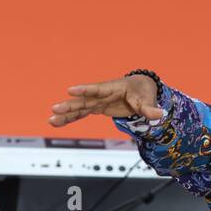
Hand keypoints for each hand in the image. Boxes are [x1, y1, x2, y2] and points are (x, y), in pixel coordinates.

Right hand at [48, 74, 163, 127]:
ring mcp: (97, 101)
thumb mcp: (148, 99)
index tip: (70, 90)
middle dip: (69, 105)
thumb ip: (150, 108)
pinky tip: (57, 123)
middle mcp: (101, 94)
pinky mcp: (97, 108)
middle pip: (83, 100)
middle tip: (54, 108)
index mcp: (112, 88)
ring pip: (79, 108)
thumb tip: (159, 115)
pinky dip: (70, 119)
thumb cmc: (143, 91)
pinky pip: (81, 114)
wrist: (140, 89)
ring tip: (51, 120)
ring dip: (65, 115)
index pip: (97, 89)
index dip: (84, 89)